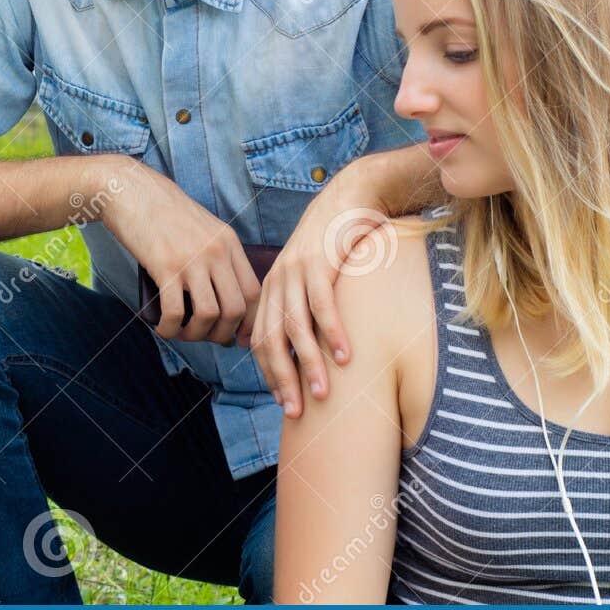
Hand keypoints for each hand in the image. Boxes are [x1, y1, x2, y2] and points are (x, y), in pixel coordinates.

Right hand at [101, 159, 259, 343]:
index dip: (249, 321)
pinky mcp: (165, 267)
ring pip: (210, 315)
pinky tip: (163, 329)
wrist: (131, 191)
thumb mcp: (202, 228)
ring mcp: (192, 260)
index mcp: (228, 242)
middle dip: (224, 334)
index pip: (253, 291)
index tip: (237, 336)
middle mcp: (216, 252)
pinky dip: (170, 328)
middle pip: (236, 309)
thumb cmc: (162, 212)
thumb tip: (220, 294)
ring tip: (183, 333)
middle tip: (207, 338)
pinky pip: (176, 312)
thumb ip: (216, 254)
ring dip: (196, 335)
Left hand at [248, 188, 389, 417]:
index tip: (284, 403)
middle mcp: (276, 283)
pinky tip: (344, 358)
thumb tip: (308, 352)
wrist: (348, 198)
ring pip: (296, 327)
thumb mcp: (312, 279)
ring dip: (310, 364)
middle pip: (272, 340)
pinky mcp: (318, 262)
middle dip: (282, 379)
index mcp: (271, 291)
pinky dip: (332, 333)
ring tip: (322, 393)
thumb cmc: (335, 246)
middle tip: (295, 411)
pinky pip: (322, 304)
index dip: (270, 374)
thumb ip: (305, 310)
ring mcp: (295, 272)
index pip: (261, 341)